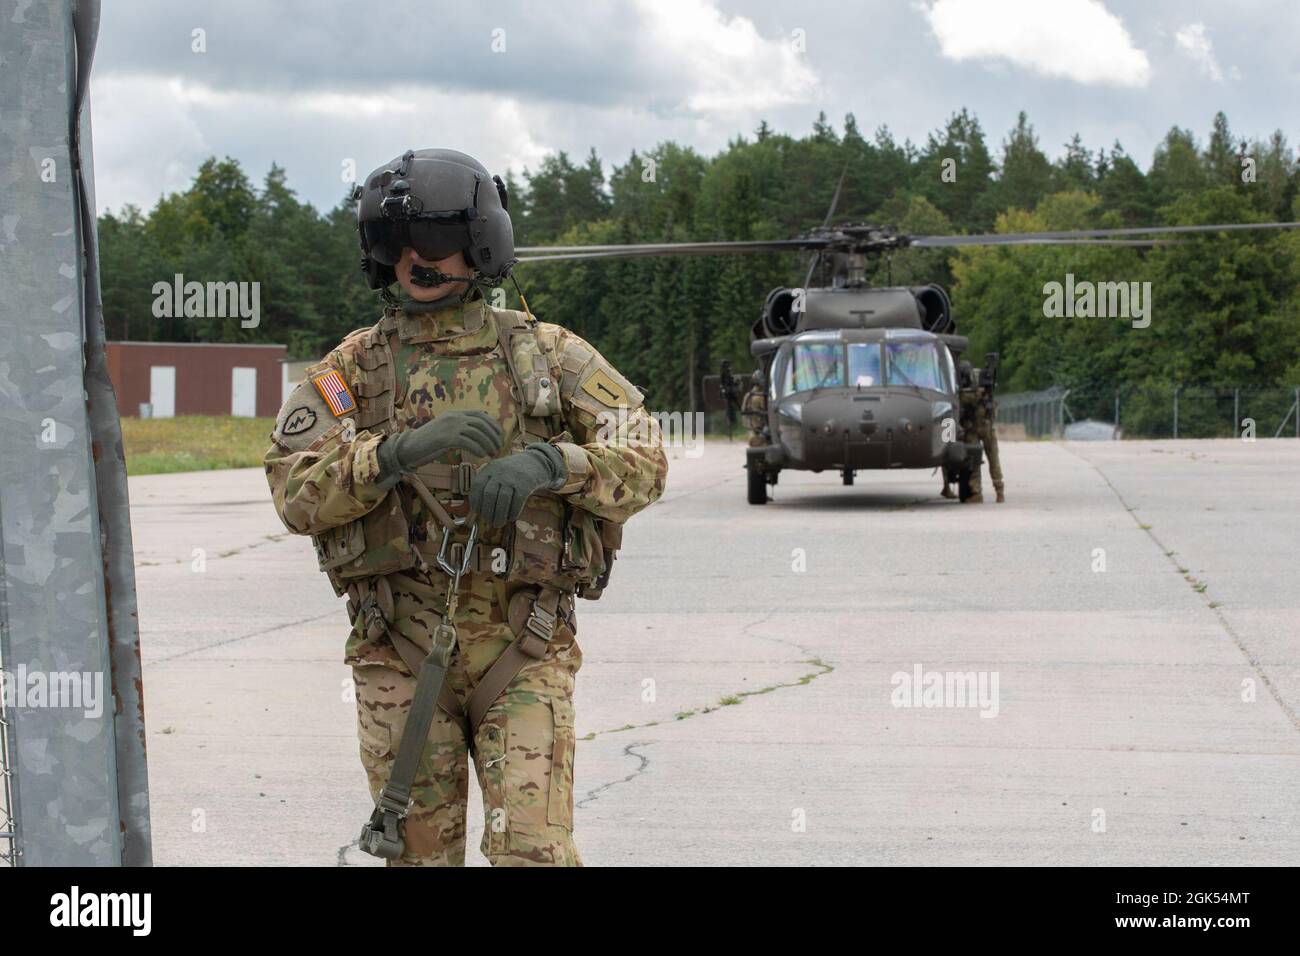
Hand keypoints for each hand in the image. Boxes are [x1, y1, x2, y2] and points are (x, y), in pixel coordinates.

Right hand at [376, 411, 503, 487]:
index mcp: (455, 413)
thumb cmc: (430, 442)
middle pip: (482, 423)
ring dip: (488, 444)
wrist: (410, 447)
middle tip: (498, 448)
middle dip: (493, 436)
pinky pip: (468, 442)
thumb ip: (462, 429)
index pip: (480, 414)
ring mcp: (450, 426)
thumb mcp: (447, 431)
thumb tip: (481, 435)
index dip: (493, 425)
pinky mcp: (446, 438)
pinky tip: (482, 455)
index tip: (500, 436)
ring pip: (477, 433)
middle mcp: (454, 417)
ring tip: (492, 454)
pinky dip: (478, 449)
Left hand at [468, 443, 564, 527]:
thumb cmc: (513, 473)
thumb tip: (478, 510)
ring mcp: (514, 477)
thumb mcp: (498, 472)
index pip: (477, 486)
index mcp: (490, 468)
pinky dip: (513, 512)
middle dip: (487, 511)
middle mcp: (500, 471)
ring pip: (503, 499)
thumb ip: (488, 486)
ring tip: (498, 524)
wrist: (537, 462)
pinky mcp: (526, 484)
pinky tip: (511, 518)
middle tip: (489, 522)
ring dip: (499, 515)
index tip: (477, 512)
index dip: (475, 501)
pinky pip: (517, 501)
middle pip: (489, 494)